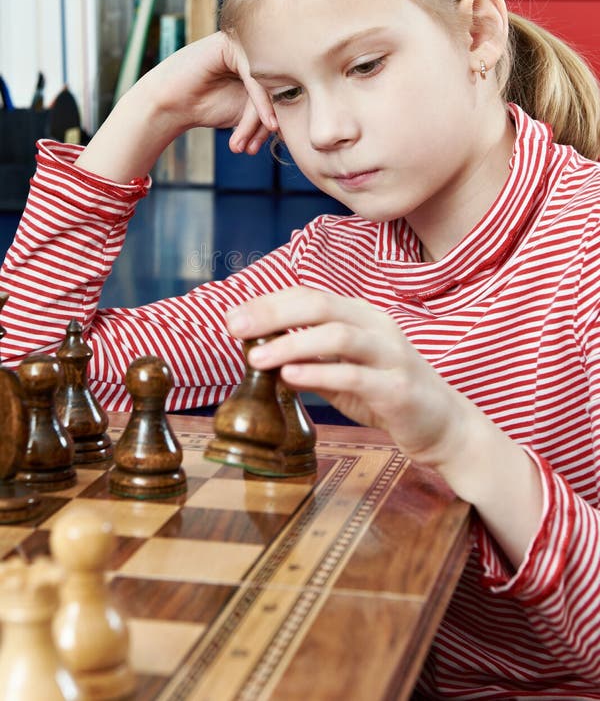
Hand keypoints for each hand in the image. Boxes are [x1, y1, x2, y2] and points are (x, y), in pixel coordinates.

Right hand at [133, 30, 276, 153]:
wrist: (169, 103)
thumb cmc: (206, 107)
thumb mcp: (247, 112)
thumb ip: (273, 111)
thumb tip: (308, 122)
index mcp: (262, 63)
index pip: (281, 92)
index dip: (273, 123)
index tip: (260, 148)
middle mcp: (255, 50)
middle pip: (276, 89)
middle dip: (265, 124)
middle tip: (250, 149)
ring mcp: (243, 44)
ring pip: (267, 85)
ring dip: (257, 120)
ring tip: (242, 144)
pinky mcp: (230, 45)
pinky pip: (256, 77)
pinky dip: (262, 104)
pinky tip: (265, 125)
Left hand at [225, 287, 465, 468]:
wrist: (444, 426)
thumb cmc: (387, 394)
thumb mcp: (343, 373)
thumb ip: (310, 362)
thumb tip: (261, 355)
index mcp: (362, 317)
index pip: (311, 296)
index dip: (270, 302)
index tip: (233, 317)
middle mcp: (378, 327)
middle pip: (322, 305)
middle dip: (273, 312)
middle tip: (235, 327)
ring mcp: (391, 355)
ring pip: (338, 335)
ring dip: (292, 343)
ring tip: (257, 358)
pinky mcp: (397, 387)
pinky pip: (354, 375)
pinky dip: (319, 373)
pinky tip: (290, 377)